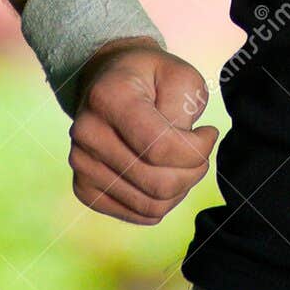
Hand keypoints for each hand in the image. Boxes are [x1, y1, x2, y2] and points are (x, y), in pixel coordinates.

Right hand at [67, 36, 218, 224]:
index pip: (159, 147)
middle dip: (193, 172)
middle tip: (201, 152)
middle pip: (156, 182)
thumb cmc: (151, 77)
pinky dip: (161, 202)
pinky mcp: (83, 187)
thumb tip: (183, 152)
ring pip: (149, 205)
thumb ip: (184, 110)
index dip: (196, 149)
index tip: (209, 132)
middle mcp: (87, 132)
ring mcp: (80, 163)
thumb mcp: (179, 75)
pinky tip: (165, 175)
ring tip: (185, 163)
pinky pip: (135, 214)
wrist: (110, 80)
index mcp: (108, 97)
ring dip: (180, 189)